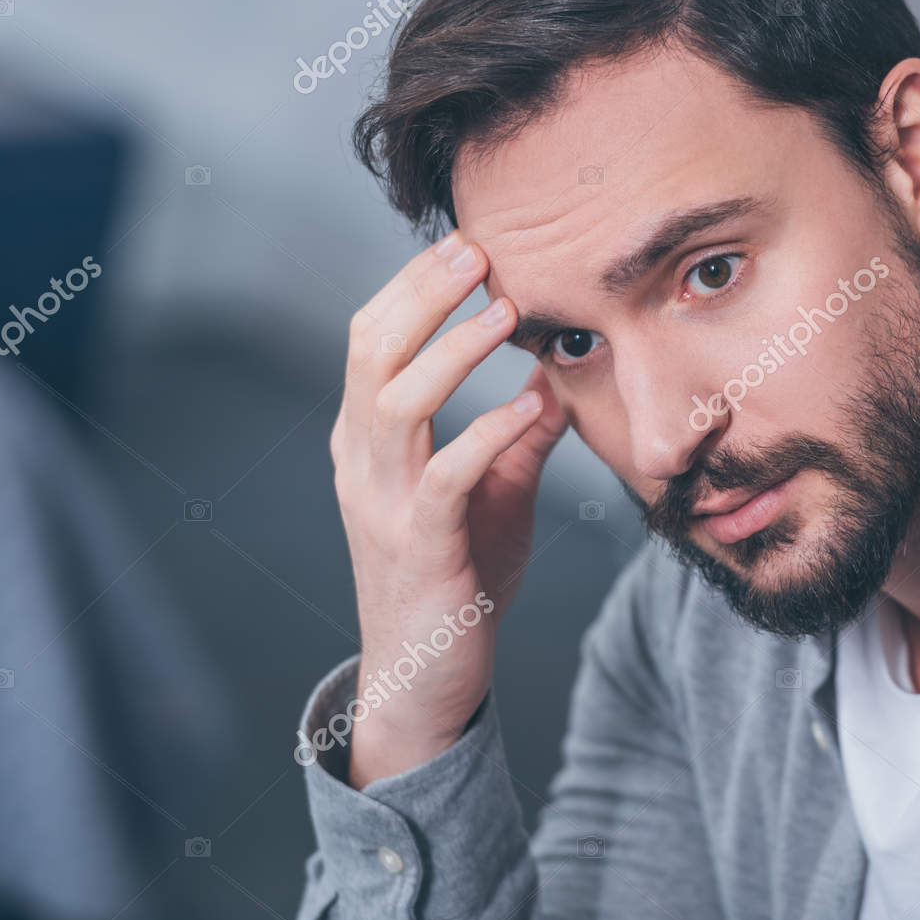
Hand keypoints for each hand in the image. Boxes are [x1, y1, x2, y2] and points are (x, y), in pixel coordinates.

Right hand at [329, 232, 566, 786]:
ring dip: (450, 351)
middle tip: (477, 252)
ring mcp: (383, 504)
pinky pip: (445, 477)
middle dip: (421, 294)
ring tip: (503, 312)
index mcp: (368, 441)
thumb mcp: (493, 495)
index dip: (413, 287)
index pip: (372, 339)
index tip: (466, 245)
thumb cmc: (458, 578)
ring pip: (394, 403)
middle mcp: (361, 461)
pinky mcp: (419, 545)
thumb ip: (518, 438)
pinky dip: (486, 434)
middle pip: (369, 351)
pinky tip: (528, 407)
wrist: (426, 673)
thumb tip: (558, 377)